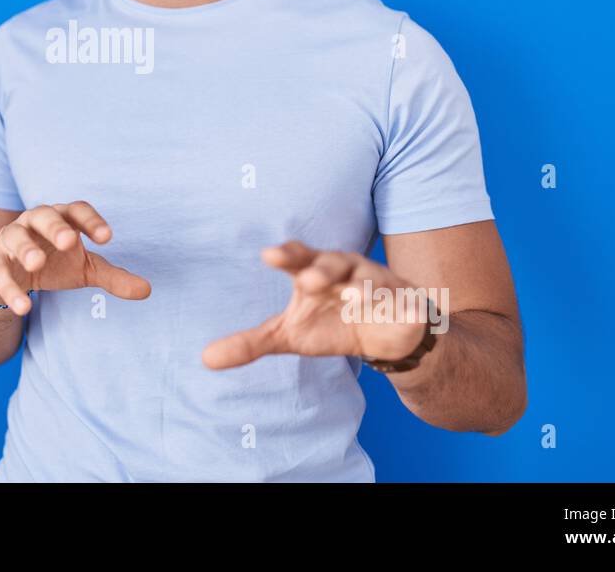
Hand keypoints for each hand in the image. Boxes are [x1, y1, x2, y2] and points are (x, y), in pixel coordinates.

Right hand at [0, 201, 151, 315]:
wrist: (11, 279)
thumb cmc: (54, 264)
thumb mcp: (85, 270)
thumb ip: (113, 277)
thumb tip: (147, 290)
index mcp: (61, 218)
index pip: (77, 210)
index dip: (91, 221)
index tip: (107, 238)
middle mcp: (33, 222)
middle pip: (44, 215)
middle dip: (55, 227)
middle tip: (68, 241)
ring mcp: (9, 240)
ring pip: (15, 237)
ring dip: (25, 248)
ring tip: (37, 264)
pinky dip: (10, 289)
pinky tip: (24, 307)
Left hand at [201, 241, 429, 368]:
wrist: (386, 336)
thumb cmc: (331, 323)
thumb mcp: (290, 335)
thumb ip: (251, 343)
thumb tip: (205, 359)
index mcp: (315, 272)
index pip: (298, 258)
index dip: (287, 255)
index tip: (269, 256)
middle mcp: (346, 271)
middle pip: (332, 263)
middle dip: (322, 269)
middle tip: (308, 280)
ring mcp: (377, 285)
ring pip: (369, 280)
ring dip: (362, 288)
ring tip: (352, 298)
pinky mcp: (406, 304)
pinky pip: (408, 304)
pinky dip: (407, 307)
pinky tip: (408, 312)